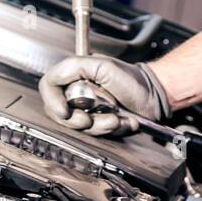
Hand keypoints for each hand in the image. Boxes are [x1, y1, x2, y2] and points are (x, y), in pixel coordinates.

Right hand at [38, 55, 171, 135]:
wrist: (152, 96)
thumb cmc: (130, 78)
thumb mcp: (99, 64)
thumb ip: (72, 67)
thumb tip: (54, 81)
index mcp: (73, 78)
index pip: (49, 89)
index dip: (53, 102)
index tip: (64, 111)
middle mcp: (76, 96)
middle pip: (59, 114)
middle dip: (77, 120)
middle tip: (90, 118)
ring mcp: (87, 112)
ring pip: (78, 128)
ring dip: (98, 125)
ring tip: (115, 118)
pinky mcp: (99, 126)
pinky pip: (96, 135)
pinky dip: (109, 130)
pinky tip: (120, 121)